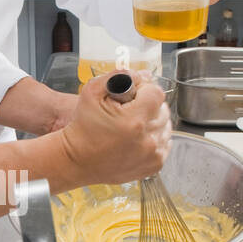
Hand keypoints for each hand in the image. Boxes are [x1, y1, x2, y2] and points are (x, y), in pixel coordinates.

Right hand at [58, 71, 171, 187]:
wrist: (76, 160)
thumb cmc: (82, 127)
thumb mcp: (92, 92)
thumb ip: (118, 76)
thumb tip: (141, 75)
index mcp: (135, 120)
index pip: (156, 93)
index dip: (145, 89)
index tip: (133, 94)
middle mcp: (147, 139)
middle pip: (163, 109)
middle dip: (148, 105)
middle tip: (130, 110)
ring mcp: (152, 155)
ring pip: (165, 126)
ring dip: (153, 122)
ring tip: (133, 125)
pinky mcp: (154, 165)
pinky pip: (165, 144)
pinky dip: (154, 138)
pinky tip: (138, 138)